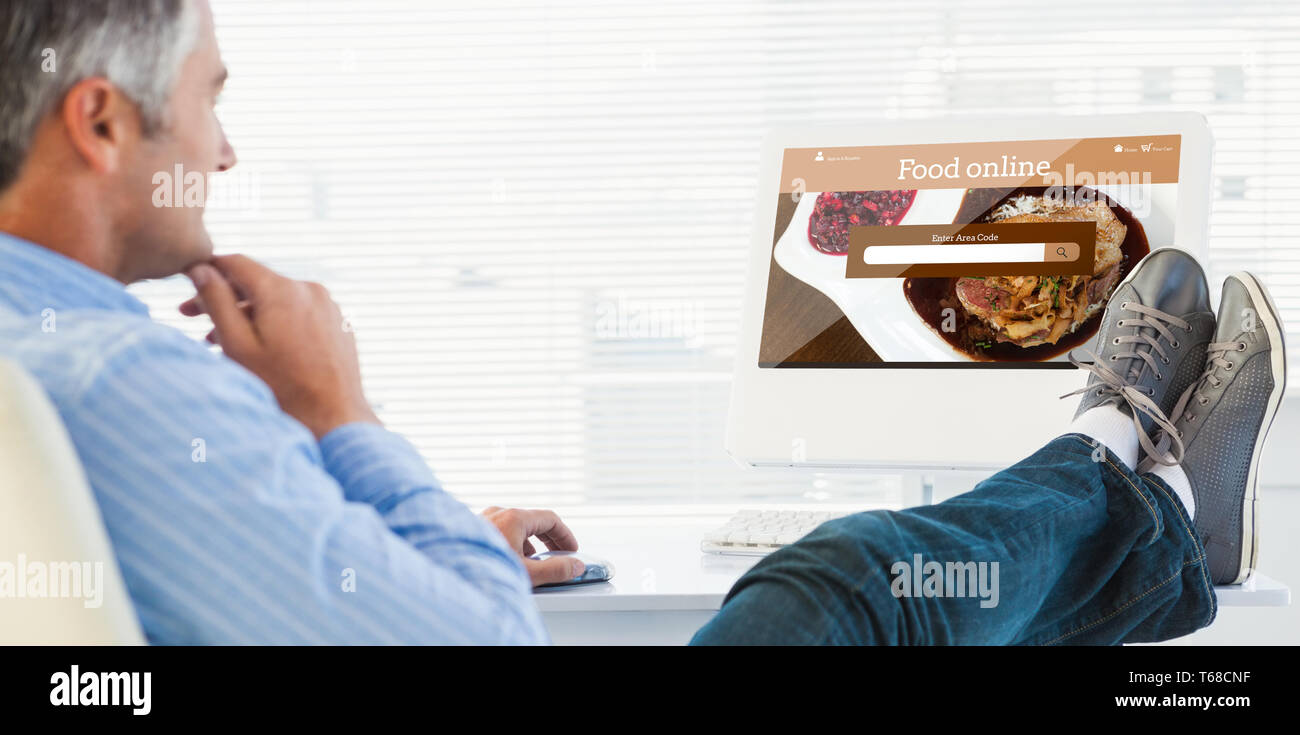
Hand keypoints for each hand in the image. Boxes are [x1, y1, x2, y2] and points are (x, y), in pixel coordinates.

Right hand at [181, 255, 379, 438]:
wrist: (335, 418)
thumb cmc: (282, 388)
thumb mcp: (238, 344)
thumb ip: (217, 301)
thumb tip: (200, 269)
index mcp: (282, 289)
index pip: (235, 262)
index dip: (207, 270)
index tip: (186, 283)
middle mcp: (309, 289)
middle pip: (256, 282)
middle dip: (224, 298)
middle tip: (190, 316)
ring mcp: (328, 305)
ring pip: (277, 299)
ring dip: (247, 314)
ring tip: (218, 340)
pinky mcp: (337, 322)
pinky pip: (298, 313)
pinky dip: (274, 322)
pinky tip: (257, 346)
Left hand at [480, 507, 582, 586]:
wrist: (447, 569)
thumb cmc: (483, 569)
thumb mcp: (527, 573)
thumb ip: (556, 570)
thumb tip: (575, 566)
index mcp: (514, 517)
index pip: (550, 519)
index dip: (565, 535)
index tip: (572, 549)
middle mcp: (498, 513)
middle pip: (533, 520)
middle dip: (549, 539)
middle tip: (558, 555)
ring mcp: (484, 519)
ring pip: (515, 525)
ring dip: (530, 541)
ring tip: (533, 561)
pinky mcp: (473, 529)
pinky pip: (500, 529)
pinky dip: (513, 541)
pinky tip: (509, 560)